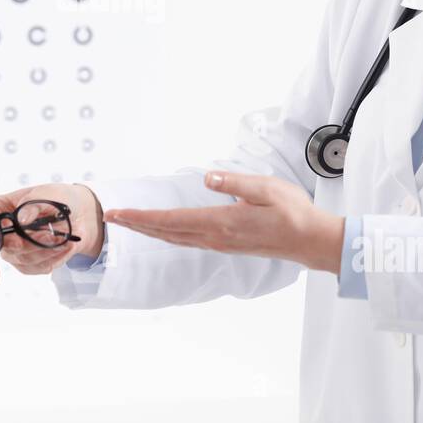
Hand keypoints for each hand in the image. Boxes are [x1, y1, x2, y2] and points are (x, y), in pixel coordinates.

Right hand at [0, 183, 102, 274]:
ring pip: (23, 258)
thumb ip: (32, 204)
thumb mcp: (47, 193)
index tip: (3, 232)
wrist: (80, 215)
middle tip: (49, 234)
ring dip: (45, 250)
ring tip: (62, 238)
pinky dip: (53, 258)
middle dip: (29, 242)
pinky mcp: (28, 263)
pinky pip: (37, 267)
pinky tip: (64, 247)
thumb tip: (21, 220)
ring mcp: (14, 250)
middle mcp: (4, 231)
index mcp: (1, 207)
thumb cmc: (59, 198)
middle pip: (5, 244)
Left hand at [103, 170, 345, 272]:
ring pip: (176, 239)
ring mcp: (220, 244)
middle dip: (137, 225)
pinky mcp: (226, 245)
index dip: (141, 219)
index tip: (118, 215)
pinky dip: (168, 234)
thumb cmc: (292, 211)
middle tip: (111, 217)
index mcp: (220, 222)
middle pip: (166, 233)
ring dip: (150, 231)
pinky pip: (188, 240)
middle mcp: (215, 237)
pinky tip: (163, 231)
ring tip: (130, 223)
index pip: (170, 221)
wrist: (310, 241)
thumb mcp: (265, 188)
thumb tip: (207, 178)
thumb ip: (234, 183)